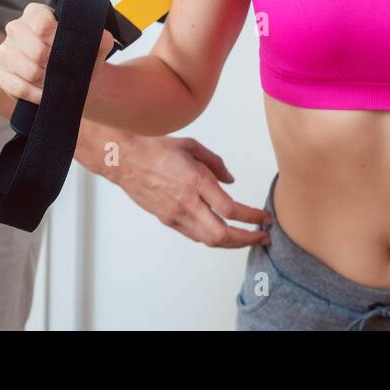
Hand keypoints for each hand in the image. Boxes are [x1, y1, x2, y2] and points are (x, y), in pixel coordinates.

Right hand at [0, 1, 114, 104]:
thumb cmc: (78, 58)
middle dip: (55, 65)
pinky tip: (46, 94)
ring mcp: (4, 49)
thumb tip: (103, 36)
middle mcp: (16, 27)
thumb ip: (101, 40)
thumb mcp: (93, 48)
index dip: (58, 40)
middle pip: (36, 50)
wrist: (67, 80)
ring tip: (57, 82)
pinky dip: (37, 94)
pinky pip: (18, 87)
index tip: (70, 51)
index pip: (42, 23)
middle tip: (65, 71)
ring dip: (48, 82)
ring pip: (28, 70)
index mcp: (36, 13)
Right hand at [86, 130, 272, 247]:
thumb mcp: (193, 146)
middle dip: (247, 239)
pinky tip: (223, 233)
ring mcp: (175, 215)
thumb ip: (216, 164)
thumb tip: (230, 181)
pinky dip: (213, 237)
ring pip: (209, 240)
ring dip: (232, 243)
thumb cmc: (155, 148)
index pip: (230, 209)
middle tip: (262, 236)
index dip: (252, 217)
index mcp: (196, 181)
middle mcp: (187, 202)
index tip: (265, 217)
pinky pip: (195, 235)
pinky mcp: (167, 220)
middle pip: (222, 234)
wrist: (124, 160)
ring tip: (248, 238)